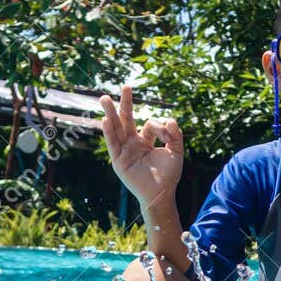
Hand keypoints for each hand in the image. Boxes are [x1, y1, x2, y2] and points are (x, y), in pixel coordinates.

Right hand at [99, 83, 183, 205]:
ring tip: (104, 98)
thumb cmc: (169, 175)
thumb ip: (175, 136)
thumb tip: (171, 119)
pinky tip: (106, 120)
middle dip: (125, 104)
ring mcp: (124, 151)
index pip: (149, 124)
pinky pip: (113, 145)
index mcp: (145, 141)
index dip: (160, 128)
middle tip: (126, 86)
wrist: (161, 194)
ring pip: (117, 129)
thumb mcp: (176, 152)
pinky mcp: (118, 161)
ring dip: (111, 113)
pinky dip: (109, 133)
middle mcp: (132, 143)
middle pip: (127, 120)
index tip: (168, 138)